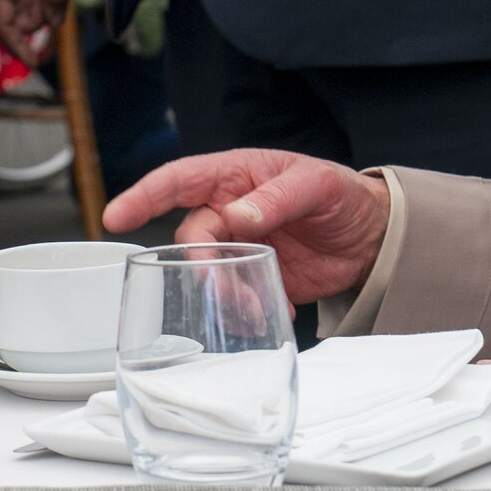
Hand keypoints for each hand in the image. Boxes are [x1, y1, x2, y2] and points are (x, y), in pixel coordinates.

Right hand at [101, 150, 390, 303]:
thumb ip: (276, 198)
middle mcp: (229, 210)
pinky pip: (234, 298)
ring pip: (210, 273)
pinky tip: (273, 313)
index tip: (116, 217)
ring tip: (255, 308)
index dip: (143, 197)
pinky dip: (247, 311)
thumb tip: (237, 214)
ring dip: (224, 294)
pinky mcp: (255, 278)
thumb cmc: (343, 195)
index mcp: (235, 176)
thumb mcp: (317, 185)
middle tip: (222, 287)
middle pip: (192, 238)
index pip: (178, 181)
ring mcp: (240, 246)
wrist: (374, 237)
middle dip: (201, 266)